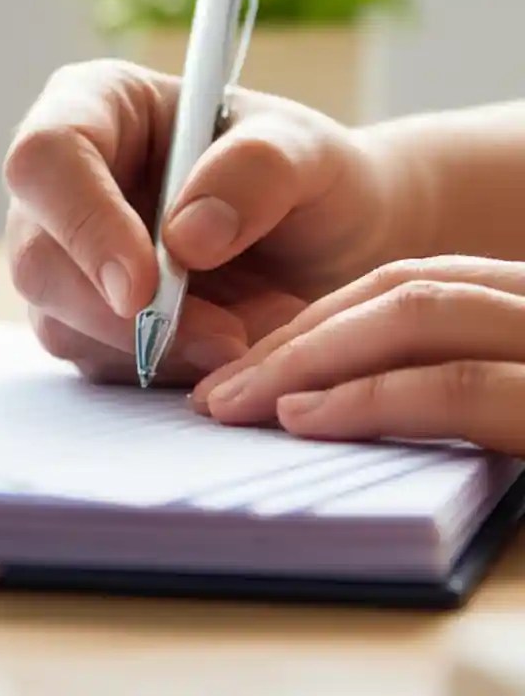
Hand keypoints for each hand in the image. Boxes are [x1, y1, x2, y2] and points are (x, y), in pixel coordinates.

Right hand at [2, 59, 414, 385]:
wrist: (330, 251)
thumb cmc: (312, 179)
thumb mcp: (312, 153)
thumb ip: (259, 172)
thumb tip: (184, 237)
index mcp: (98, 106)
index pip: (46, 157)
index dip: (82, 222)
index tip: (142, 285)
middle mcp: (62, 184)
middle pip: (36, 257)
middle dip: (115, 312)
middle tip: (216, 337)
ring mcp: (65, 258)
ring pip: (58, 320)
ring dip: (149, 347)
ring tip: (240, 338)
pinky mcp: (83, 321)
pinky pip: (95, 361)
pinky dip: (160, 367)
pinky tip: (218, 349)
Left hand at [193, 256, 524, 455]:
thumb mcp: (499, 394)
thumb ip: (437, 390)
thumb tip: (312, 418)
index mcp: (520, 309)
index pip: (412, 290)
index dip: (316, 326)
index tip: (240, 373)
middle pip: (402, 291)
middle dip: (294, 340)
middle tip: (213, 394)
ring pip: (416, 316)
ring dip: (311, 356)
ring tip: (236, 402)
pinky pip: (455, 386)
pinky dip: (368, 397)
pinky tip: (301, 416)